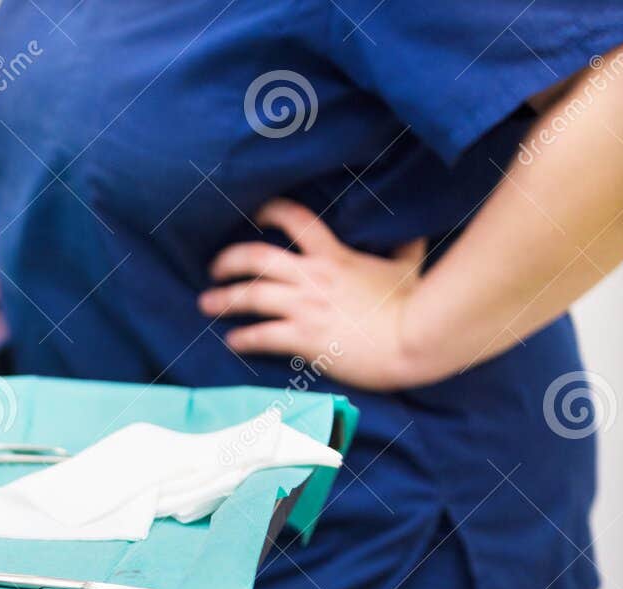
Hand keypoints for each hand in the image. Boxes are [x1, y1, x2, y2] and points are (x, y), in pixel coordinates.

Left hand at [200, 200, 439, 390]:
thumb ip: (403, 248)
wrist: (416, 339)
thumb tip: (412, 232)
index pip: (297, 220)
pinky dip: (242, 338)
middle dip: (229, 261)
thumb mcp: (409, 267)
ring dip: (224, 299)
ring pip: (251, 296)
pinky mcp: (304, 337)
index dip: (271, 212)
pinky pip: (262, 335)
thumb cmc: (414, 305)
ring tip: (206, 304)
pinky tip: (232, 342)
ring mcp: (306, 306)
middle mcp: (314, 277)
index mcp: (335, 256)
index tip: (255, 214)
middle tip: (213, 269)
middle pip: (257, 258)